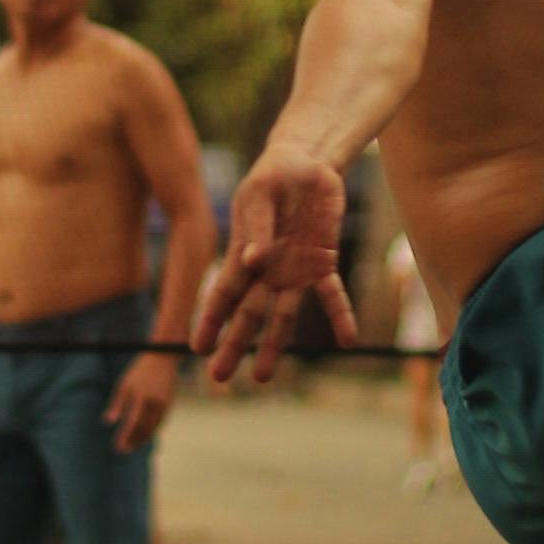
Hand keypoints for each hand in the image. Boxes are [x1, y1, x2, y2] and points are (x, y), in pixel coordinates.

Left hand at [106, 348, 178, 451]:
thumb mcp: (124, 384)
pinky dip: (151, 431)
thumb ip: (116, 404)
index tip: (117, 447)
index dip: (125, 436)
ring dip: (142, 439)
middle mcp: (153, 401)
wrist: (162, 358)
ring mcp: (163, 403)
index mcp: (140, 396)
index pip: (132, 422)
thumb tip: (108, 422)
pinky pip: (160, 423)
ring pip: (153, 428)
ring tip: (132, 446)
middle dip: (133, 441)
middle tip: (123, 450)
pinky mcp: (169, 404)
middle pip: (143, 428)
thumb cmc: (138, 371)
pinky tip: (143, 436)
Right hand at [192, 153, 355, 387]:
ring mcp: (295, 270)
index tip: (196, 348)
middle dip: (234, 345)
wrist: (307, 165)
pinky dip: (340, 316)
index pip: (223, 291)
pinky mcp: (323, 263)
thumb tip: (252, 260)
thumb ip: (257, 227)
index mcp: (244, 252)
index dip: (210, 319)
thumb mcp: (261, 194)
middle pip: (248, 314)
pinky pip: (332, 295)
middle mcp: (267, 270)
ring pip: (283, 315)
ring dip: (275, 345)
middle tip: (218, 378)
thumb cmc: (273, 177)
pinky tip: (347, 340)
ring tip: (261, 377)